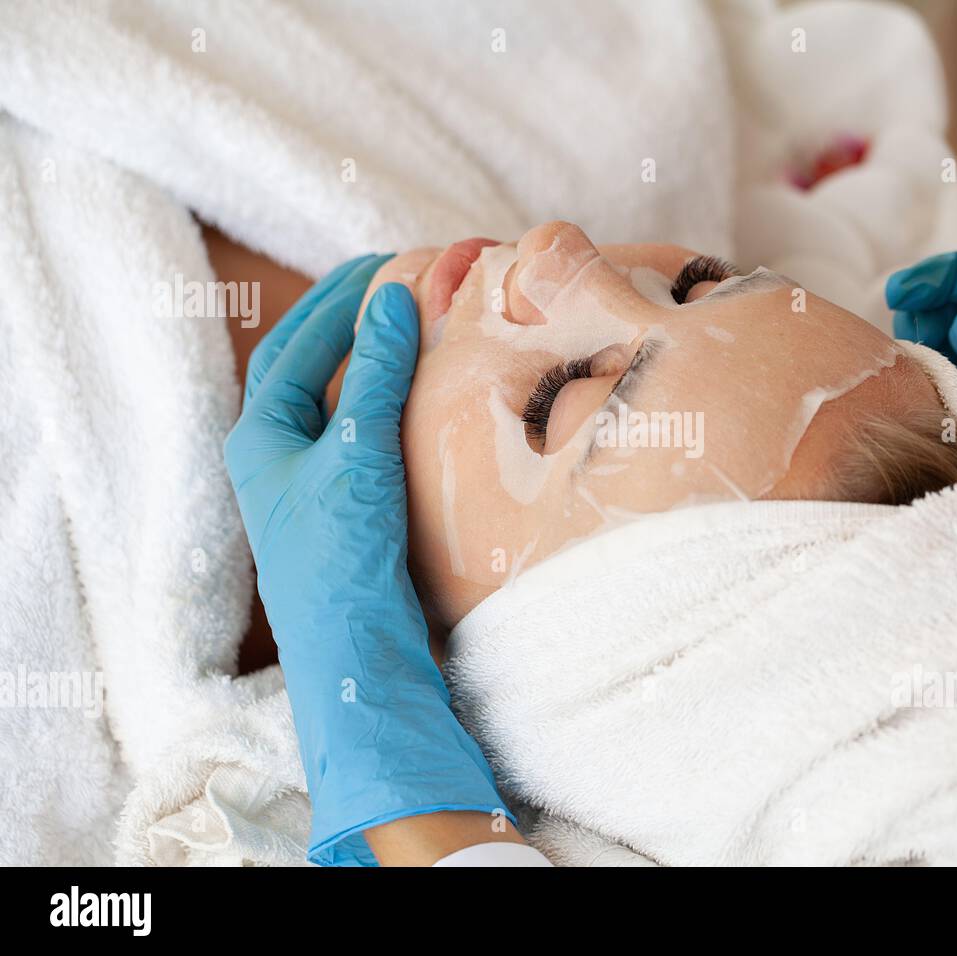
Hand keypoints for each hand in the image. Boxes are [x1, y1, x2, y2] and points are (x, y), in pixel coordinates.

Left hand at [224, 254, 509, 865]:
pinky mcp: (346, 512)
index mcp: (259, 437)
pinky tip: (423, 396)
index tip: (392, 264)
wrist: (356, 659)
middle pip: (308, 366)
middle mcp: (277, 457)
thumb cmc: (342, 560)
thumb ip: (375, 375)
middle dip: (348, 319)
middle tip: (398, 281)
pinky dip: (388, 402)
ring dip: (368, 359)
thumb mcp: (357, 454)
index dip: (342, 300)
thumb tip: (393, 297)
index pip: (296, 345)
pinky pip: (362, 435)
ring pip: (336, 401)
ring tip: (413, 325)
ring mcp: (310, 486)